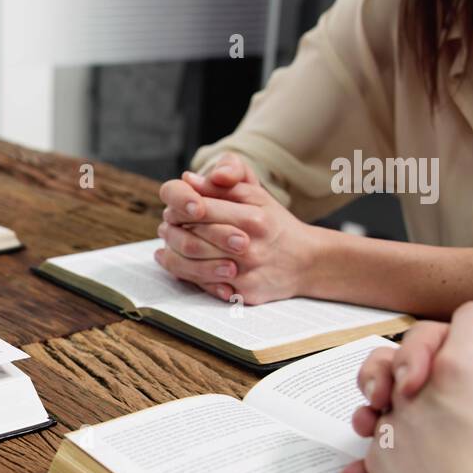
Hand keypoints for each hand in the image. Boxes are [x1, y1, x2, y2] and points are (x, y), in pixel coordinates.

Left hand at [155, 152, 328, 303]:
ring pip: (193, 266)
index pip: (201, 210)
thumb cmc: (275, 224)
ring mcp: (245, 273)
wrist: (307, 262)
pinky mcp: (242, 294)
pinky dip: (186, 275)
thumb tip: (189, 179)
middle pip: (192, 239)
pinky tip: (176, 264)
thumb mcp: (257, 196)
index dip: (180, 208)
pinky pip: (204, 286)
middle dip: (172, 231)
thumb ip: (224, 185)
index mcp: (252, 218)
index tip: (173, 207)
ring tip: (165, 244)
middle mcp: (249, 247)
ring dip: (172, 255)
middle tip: (165, 226)